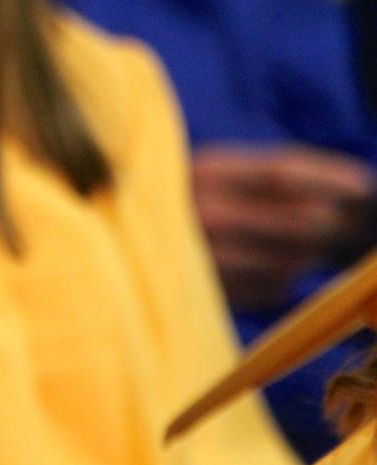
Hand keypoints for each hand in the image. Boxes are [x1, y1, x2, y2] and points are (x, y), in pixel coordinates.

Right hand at [192, 144, 376, 310]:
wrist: (113, 239)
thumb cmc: (182, 199)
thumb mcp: (213, 173)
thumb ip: (269, 177)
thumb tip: (351, 191)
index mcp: (204, 171)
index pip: (283, 172)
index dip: (332, 178)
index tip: (367, 186)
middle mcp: (204, 213)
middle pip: (298, 221)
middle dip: (334, 224)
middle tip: (350, 225)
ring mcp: (206, 258)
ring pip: (291, 261)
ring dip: (308, 256)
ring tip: (305, 248)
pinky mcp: (209, 293)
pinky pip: (272, 291)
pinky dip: (283, 281)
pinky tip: (269, 269)